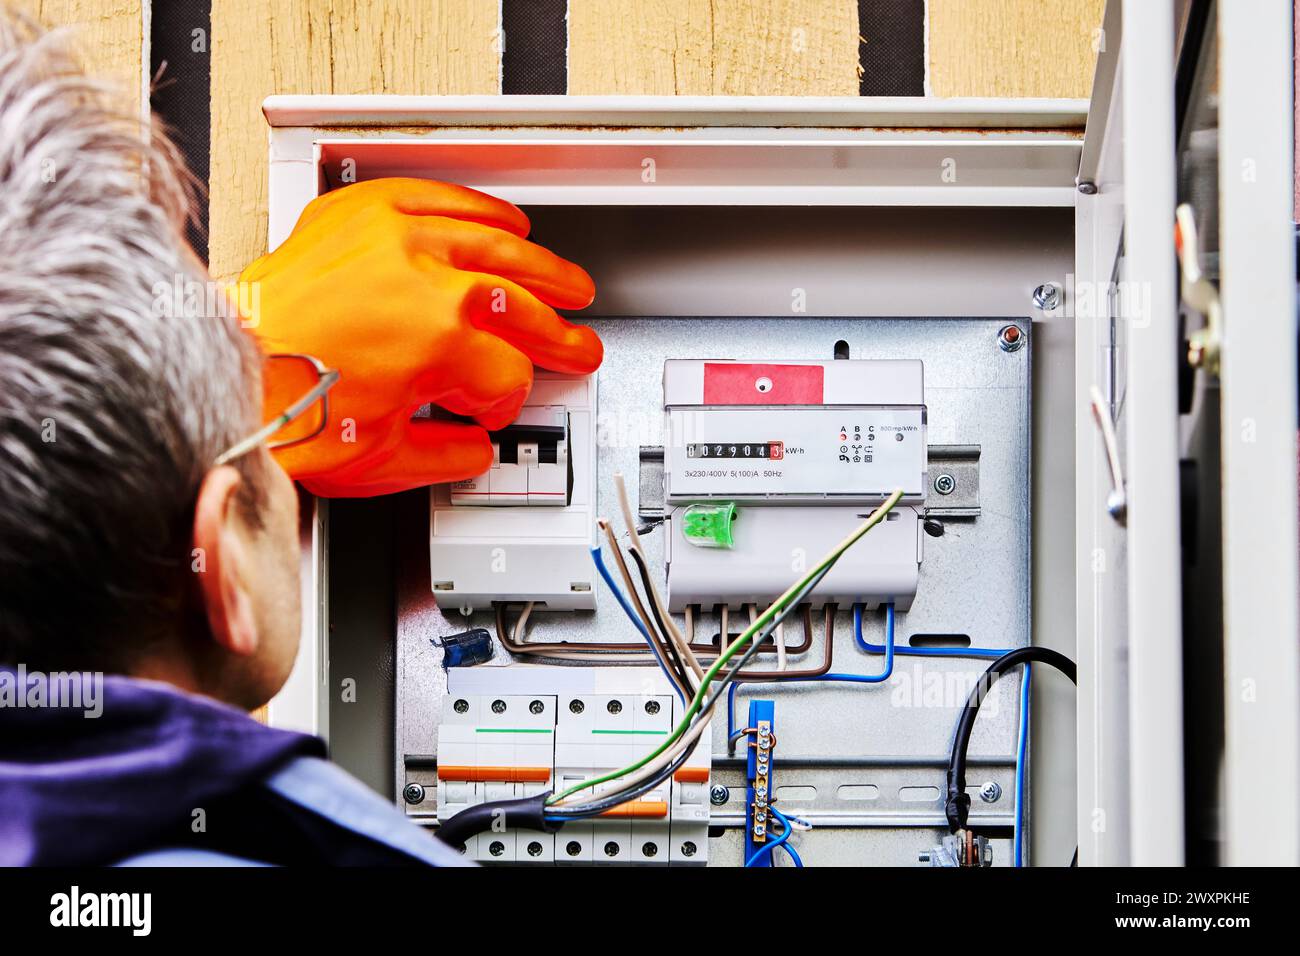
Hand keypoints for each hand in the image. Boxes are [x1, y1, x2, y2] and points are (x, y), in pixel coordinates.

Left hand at [240, 178, 600, 496]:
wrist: (221, 368)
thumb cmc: (283, 406)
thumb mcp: (379, 459)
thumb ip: (444, 454)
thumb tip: (473, 449)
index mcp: (441, 342)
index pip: (509, 373)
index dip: (507, 403)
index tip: (490, 413)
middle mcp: (427, 280)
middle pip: (522, 305)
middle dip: (559, 333)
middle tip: (579, 344)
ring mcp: (396, 239)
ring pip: (495, 244)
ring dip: (541, 265)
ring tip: (568, 281)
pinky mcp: (362, 213)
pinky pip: (439, 197)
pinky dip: (479, 208)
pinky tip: (506, 219)